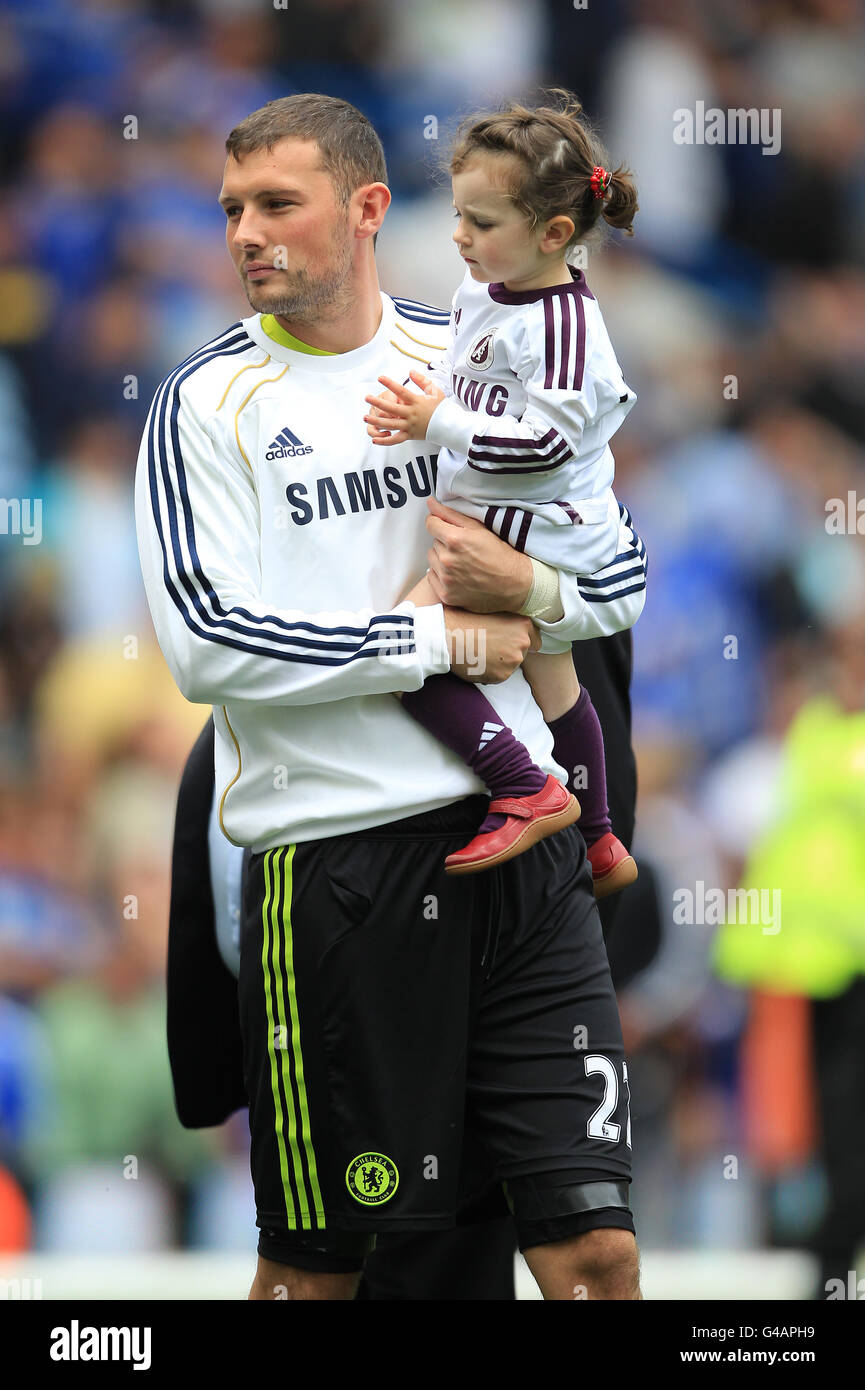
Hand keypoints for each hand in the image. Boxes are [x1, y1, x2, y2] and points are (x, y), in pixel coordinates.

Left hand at [364, 371, 444, 444]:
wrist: (449, 426)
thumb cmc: (441, 407)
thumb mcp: (434, 391)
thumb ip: (421, 380)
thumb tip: (410, 371)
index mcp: (416, 402)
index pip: (401, 391)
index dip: (390, 384)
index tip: (380, 378)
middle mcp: (411, 414)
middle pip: (392, 408)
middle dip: (378, 403)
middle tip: (367, 398)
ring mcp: (410, 426)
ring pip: (391, 424)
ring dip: (377, 421)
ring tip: (366, 417)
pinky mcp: (410, 436)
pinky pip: (396, 440)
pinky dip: (385, 441)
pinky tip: (375, 440)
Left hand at [425, 496, 533, 612]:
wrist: (514, 584)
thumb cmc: (500, 555)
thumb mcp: (479, 529)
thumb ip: (451, 514)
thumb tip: (431, 503)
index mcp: (455, 540)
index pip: (431, 524)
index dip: (439, 524)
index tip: (447, 528)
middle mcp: (448, 560)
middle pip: (434, 543)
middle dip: (445, 543)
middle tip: (464, 549)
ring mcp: (446, 579)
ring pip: (432, 559)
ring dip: (442, 559)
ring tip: (462, 562)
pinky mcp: (446, 595)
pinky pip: (432, 578)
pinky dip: (441, 575)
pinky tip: (458, 575)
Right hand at [443, 606, 540, 683]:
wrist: (447, 636)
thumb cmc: (465, 620)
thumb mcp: (493, 612)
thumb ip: (509, 622)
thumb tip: (514, 631)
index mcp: (524, 624)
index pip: (535, 640)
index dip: (521, 642)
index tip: (509, 643)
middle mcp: (523, 643)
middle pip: (522, 654)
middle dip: (508, 653)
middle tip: (488, 646)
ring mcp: (513, 661)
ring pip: (509, 667)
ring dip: (498, 664)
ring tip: (479, 653)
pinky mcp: (502, 675)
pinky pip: (498, 677)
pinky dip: (489, 673)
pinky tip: (476, 662)